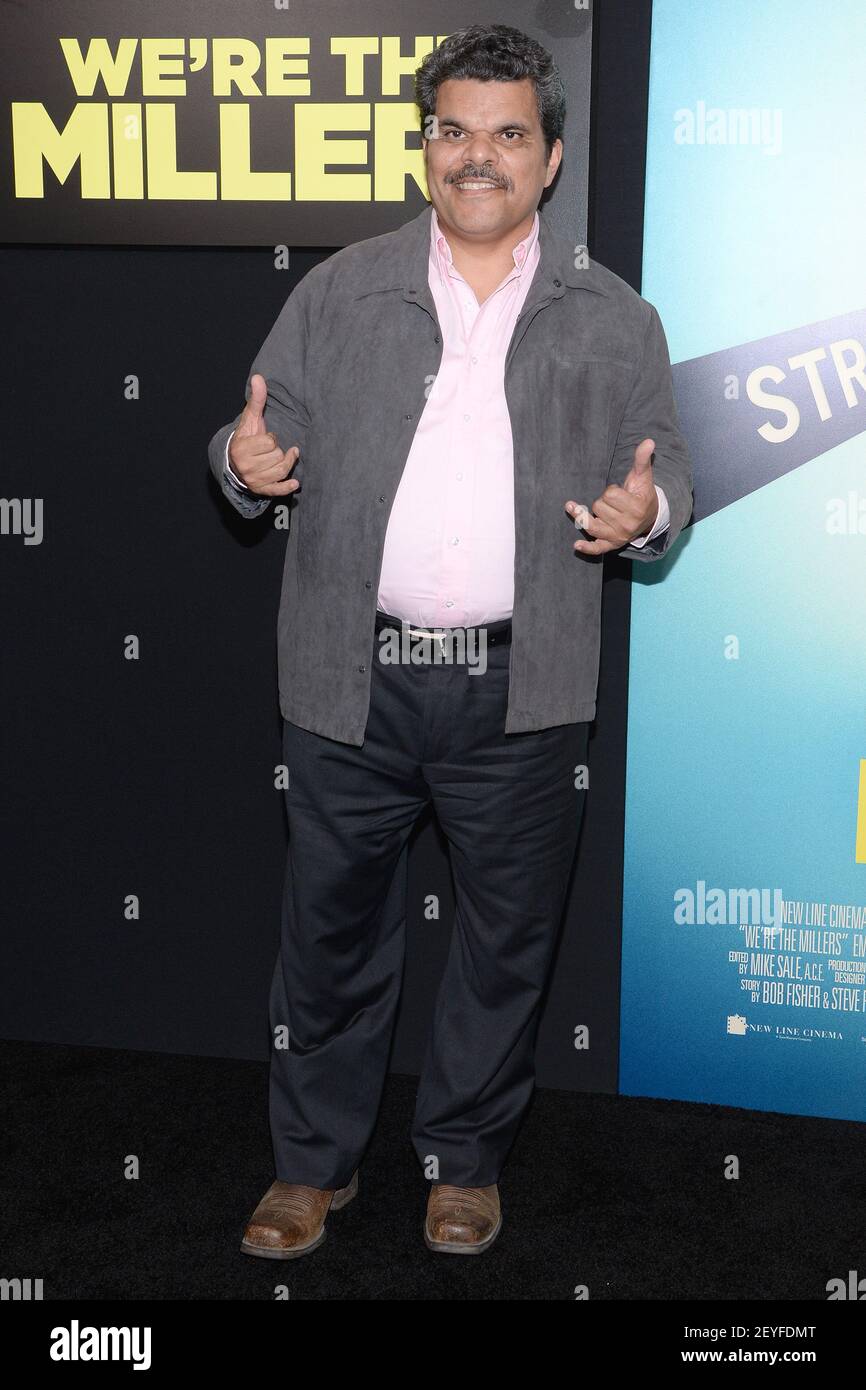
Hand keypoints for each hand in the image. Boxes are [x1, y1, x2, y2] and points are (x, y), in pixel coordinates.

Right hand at [228, 373, 300, 497]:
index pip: (270, 442)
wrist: (235, 463)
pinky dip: (287, 487)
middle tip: (270, 450)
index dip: (271, 438)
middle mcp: (246, 466)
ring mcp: (254, 480)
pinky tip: (295, 483)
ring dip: (286, 462)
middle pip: (277, 456)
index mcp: (242, 448)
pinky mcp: (261, 490)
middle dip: (277, 451)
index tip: (266, 439)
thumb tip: (258, 377)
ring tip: (285, 456)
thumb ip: (256, 399)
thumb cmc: (247, 438)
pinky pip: (277, 490)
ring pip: (281, 470)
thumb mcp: (250, 419)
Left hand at [564, 438, 656, 554]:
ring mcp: (619, 536)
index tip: (618, 492)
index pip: (610, 495)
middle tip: (612, 503)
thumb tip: (648, 441)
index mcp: (636, 507)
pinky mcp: (612, 544)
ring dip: (582, 517)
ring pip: (592, 525)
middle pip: (599, 508)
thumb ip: (642, 459)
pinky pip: (598, 549)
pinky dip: (587, 548)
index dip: (610, 490)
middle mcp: (627, 524)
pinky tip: (576, 545)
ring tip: (572, 507)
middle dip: (602, 502)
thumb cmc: (642, 493)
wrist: (650, 516)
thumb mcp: (643, 476)